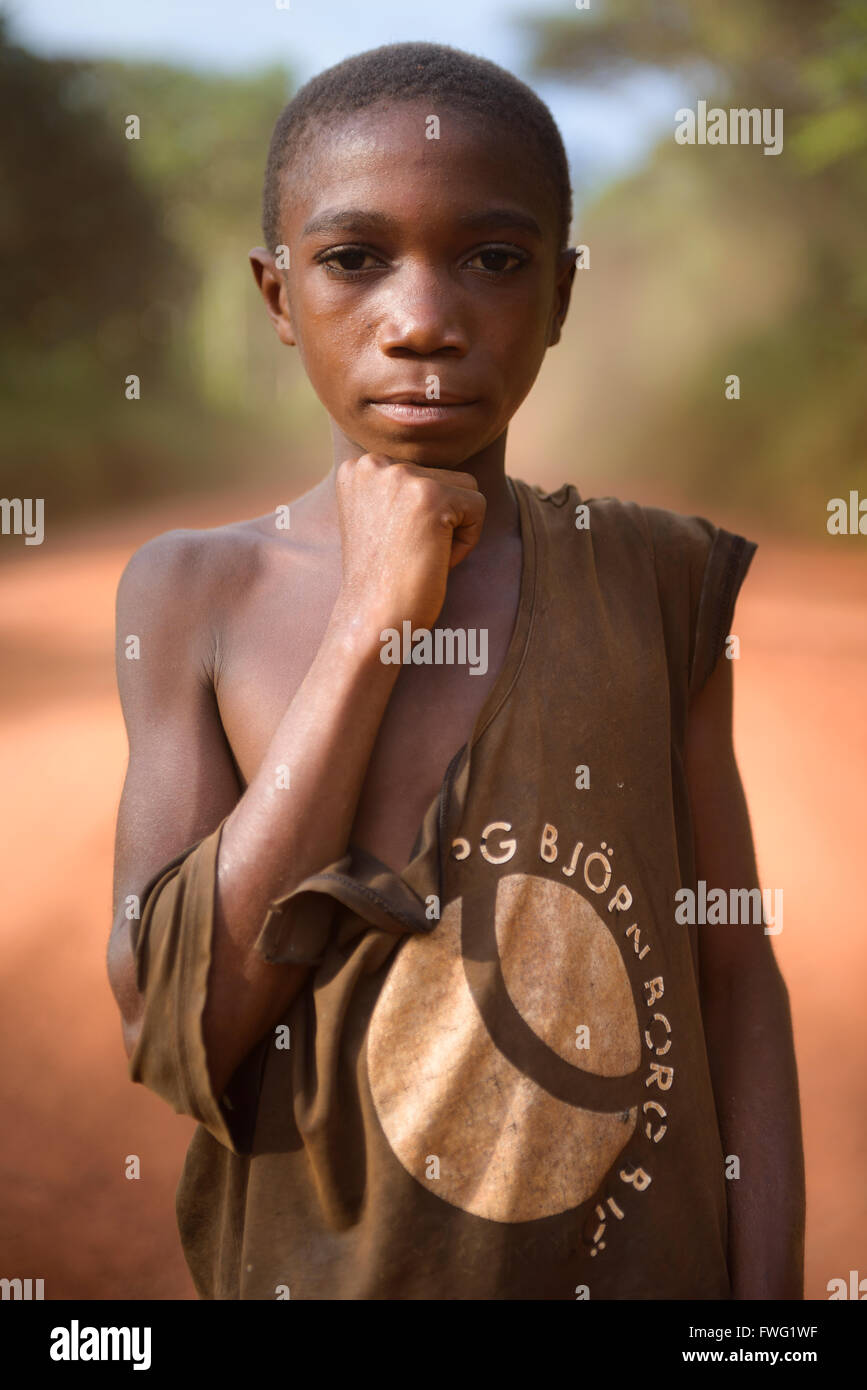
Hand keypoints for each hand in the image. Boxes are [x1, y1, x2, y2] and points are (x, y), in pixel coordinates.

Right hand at [333, 453, 486, 632]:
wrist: (372, 619)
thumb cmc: (382, 580)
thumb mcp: (379, 518)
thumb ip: (400, 489)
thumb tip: (454, 474)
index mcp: (358, 467)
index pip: (422, 474)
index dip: (420, 518)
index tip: (394, 545)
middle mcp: (374, 463)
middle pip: (446, 478)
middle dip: (439, 521)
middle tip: (407, 555)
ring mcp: (401, 476)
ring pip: (466, 490)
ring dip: (454, 529)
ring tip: (420, 556)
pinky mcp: (431, 495)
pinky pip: (478, 508)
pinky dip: (466, 543)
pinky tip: (434, 560)